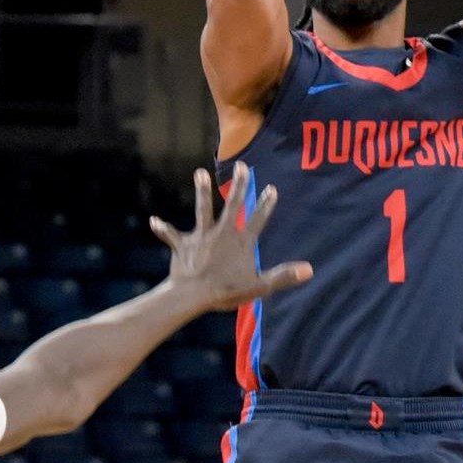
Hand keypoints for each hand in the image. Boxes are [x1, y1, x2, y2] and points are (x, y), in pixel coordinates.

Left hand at [151, 163, 312, 311]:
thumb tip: (309, 270)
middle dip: (240, 185)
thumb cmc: (226, 292)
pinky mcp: (183, 244)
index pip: (258, 219)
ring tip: (200, 173)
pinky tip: (153, 221)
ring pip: (202, 209)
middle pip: (233, 205)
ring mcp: (201, 237)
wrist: (193, 295)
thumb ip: (283, 276)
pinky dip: (162, 228)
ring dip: (202, 191)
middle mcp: (222, 233)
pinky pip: (171, 235)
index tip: (272, 188)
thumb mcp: (259, 286)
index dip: (266, 204)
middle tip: (244, 167)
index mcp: (240, 242)